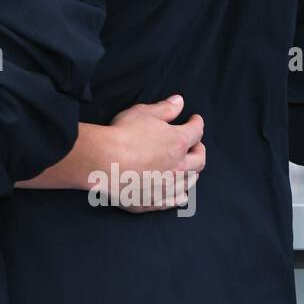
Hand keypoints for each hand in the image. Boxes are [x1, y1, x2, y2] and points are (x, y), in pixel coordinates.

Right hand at [107, 94, 204, 209]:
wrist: (103, 162)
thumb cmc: (123, 134)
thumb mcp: (143, 113)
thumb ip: (164, 108)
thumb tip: (179, 102)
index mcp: (178, 142)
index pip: (196, 131)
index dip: (196, 123)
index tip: (194, 120)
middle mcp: (179, 166)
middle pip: (199, 160)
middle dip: (200, 150)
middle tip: (196, 146)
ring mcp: (167, 186)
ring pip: (189, 181)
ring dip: (192, 174)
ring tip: (189, 170)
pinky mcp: (154, 201)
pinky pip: (173, 201)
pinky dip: (179, 196)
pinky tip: (180, 195)